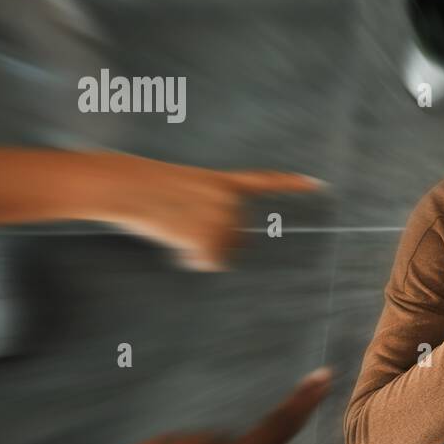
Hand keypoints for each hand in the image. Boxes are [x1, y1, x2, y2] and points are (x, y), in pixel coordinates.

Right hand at [96, 153, 322, 271]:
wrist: (125, 185)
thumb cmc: (144, 188)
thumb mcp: (183, 189)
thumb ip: (209, 207)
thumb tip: (217, 245)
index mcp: (223, 181)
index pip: (265, 181)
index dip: (292, 183)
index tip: (319, 183)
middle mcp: (230, 199)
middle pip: (237, 238)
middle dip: (213, 241)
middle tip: (182, 227)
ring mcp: (221, 216)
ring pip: (223, 253)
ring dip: (200, 251)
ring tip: (175, 231)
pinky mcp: (208, 234)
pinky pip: (208, 262)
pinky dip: (191, 260)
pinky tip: (176, 245)